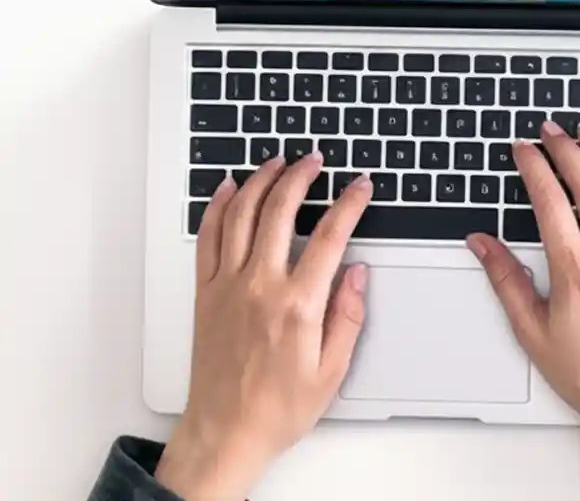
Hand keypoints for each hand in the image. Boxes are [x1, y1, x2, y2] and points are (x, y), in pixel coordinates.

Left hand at [155, 154, 371, 500]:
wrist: (226, 432)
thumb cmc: (278, 408)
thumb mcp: (332, 370)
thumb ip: (348, 315)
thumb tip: (357, 273)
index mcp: (297, 305)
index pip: (330, 237)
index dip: (349, 204)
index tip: (360, 186)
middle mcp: (259, 287)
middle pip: (280, 211)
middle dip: (301, 176)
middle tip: (315, 160)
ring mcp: (227, 287)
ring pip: (241, 215)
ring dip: (260, 181)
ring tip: (277, 162)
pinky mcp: (205, 294)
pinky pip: (208, 238)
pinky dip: (218, 207)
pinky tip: (228, 190)